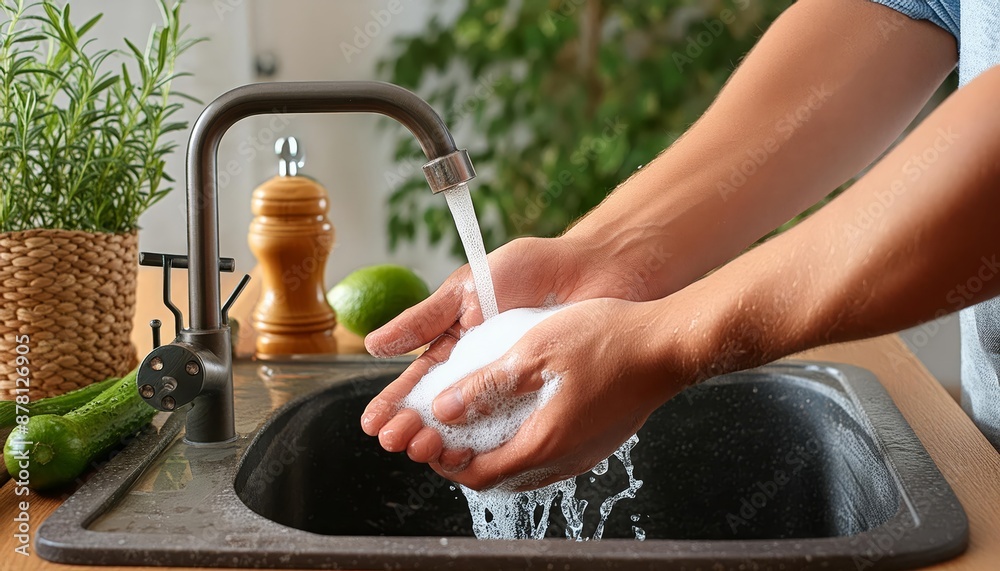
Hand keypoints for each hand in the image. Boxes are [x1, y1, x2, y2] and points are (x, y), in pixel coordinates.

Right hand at [361, 236, 651, 467]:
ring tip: (423, 450)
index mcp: (457, 345)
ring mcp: (510, 390)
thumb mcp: (468, 288)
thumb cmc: (534, 269)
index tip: (374, 424)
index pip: (418, 381)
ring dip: (443, 441)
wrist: (597, 270)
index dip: (395, 403)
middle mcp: (479, 373)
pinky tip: (472, 458)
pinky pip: (512, 427)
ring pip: (470, 425)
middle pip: (438, 410)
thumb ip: (426, 318)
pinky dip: (491, 444)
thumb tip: (373, 345)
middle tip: (396, 442)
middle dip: (412, 428)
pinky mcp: (540, 400)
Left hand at [366, 296, 707, 490]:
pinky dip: (518, 444)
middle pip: (496, 476)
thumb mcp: (534, 350)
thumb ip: (487, 384)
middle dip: (462, 457)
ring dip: (490, 451)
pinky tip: (513, 416)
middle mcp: (561, 460)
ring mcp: (581, 454)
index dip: (444, 459)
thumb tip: (443, 408)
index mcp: (541, 443)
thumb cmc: (607, 339)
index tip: (427, 435)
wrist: (669, 344)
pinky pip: (545, 456)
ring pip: (520, 468)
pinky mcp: (594, 442)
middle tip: (442, 430)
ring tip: (470, 422)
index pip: (477, 473)